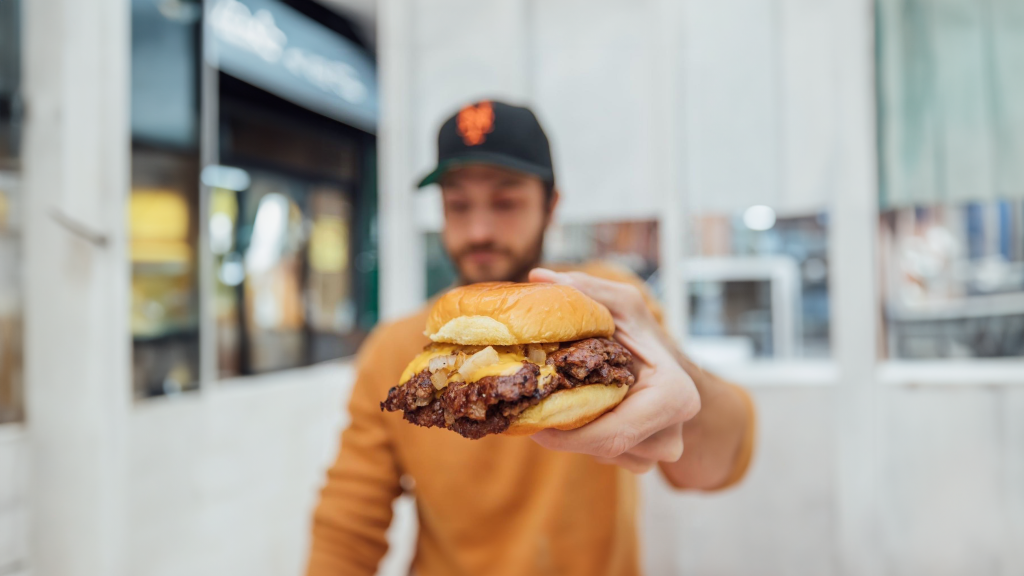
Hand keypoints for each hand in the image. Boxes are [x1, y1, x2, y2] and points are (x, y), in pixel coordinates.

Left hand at [527, 268, 700, 472]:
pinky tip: (582, 412)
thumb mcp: (623, 306)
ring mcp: (660, 452)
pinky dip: (588, 437)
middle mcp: (672, 434)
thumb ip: (588, 291)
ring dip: (576, 433)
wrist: (671, 369)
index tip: (533, 422)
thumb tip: (540, 277)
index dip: (567, 434)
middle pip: (602, 447)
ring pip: (601, 454)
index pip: (611, 435)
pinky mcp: (644, 460)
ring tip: (561, 402)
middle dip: (566, 429)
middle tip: (534, 407)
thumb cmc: (647, 336)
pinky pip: (606, 456)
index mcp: (673, 398)